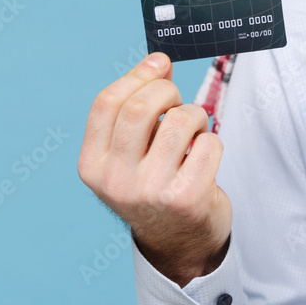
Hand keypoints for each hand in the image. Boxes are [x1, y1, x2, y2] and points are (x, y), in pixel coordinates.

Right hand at [78, 52, 231, 286]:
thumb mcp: (132, 152)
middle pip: (141, 107)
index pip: (107, 103)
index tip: (160, 63)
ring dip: (196, 117)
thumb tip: (157, 61)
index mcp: (92, 165)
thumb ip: (138, 108)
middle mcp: (115, 181)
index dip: (138, 76)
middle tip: (178, 102)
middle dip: (168, 92)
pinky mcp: (186, 198)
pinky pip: (208, 144)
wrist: (179, 244)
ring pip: (181, 121)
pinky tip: (204, 157)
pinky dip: (212, 141)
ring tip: (195, 133)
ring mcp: (150, 192)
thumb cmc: (156, 185)